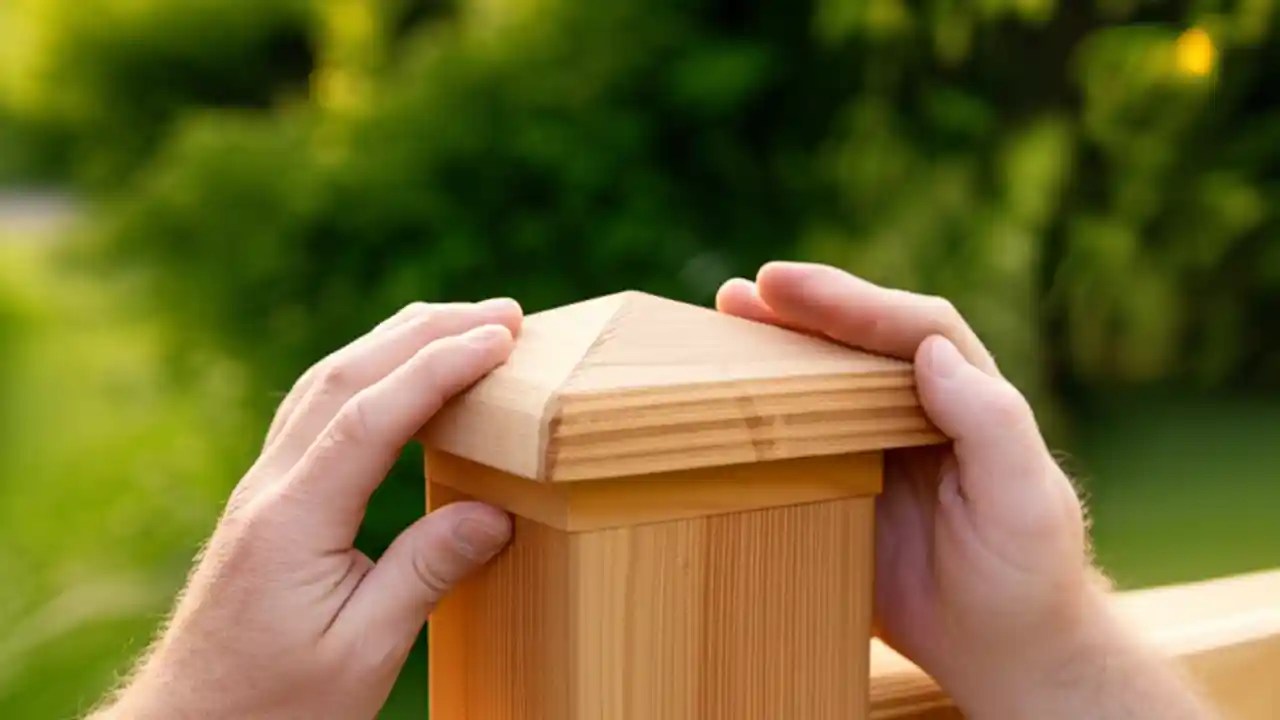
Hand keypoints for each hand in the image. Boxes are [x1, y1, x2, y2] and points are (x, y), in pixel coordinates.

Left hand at [93, 299, 522, 719]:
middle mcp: (269, 489)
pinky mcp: (268, 503)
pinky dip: (369, 375)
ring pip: (325, 384)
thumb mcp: (363, 653)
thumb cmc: (275, 704)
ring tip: (462, 325)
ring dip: (395, 343)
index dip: (439, 368)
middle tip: (503, 313)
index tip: (501, 339)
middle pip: (344, 377)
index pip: (371, 416)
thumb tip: (495, 511)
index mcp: (292, 521)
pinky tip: (399, 377)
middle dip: (426, 332)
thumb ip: (425, 574)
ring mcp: (262, 490)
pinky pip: (316, 411)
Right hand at [718, 262, 1211, 718]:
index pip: (909, 329)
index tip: (784, 286)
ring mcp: (879, 448)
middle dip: (800, 311)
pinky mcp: (846, 488)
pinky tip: (730, 401)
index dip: (849, 301)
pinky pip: (802, 439)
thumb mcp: (1024, 502)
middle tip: (739, 295)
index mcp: (967, 399)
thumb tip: (930, 352)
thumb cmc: (1027, 577)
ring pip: (825, 382)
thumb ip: (990, 423)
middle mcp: (919, 411)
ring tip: (723, 322)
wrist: (1004, 653)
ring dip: (777, 349)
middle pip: (858, 341)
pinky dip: (765, 413)